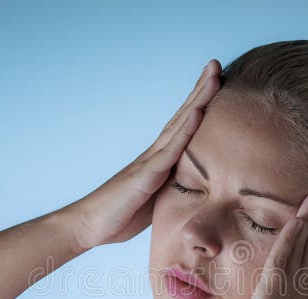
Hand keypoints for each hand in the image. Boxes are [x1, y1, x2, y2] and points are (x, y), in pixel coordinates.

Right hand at [68, 60, 220, 249]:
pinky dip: (185, 131)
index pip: (184, 126)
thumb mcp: (157, 199)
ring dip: (198, 100)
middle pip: (183, 115)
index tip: (216, 82)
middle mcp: (156, 153)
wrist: (91, 225)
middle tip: (216, 64)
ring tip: (213, 77)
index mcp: (160, 159)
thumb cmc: (122, 214)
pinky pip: (169, 151)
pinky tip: (197, 113)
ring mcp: (150, 161)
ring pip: (179, 125)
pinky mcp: (146, 175)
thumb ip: (173, 187)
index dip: (199, 104)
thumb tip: (198, 189)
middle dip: (201, 90)